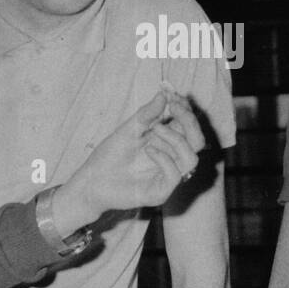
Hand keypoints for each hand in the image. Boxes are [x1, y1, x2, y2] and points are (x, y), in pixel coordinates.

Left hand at [55, 91, 205, 226]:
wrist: (91, 181)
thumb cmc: (109, 156)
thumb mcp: (128, 129)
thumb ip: (147, 114)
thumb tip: (164, 94)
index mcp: (166, 143)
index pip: (189, 127)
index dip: (186, 110)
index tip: (174, 96)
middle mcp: (171, 159)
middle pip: (198, 141)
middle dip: (189, 121)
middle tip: (173, 106)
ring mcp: (167, 177)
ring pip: (191, 158)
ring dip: (175, 139)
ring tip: (155, 130)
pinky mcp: (160, 192)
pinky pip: (175, 175)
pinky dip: (164, 158)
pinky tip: (148, 150)